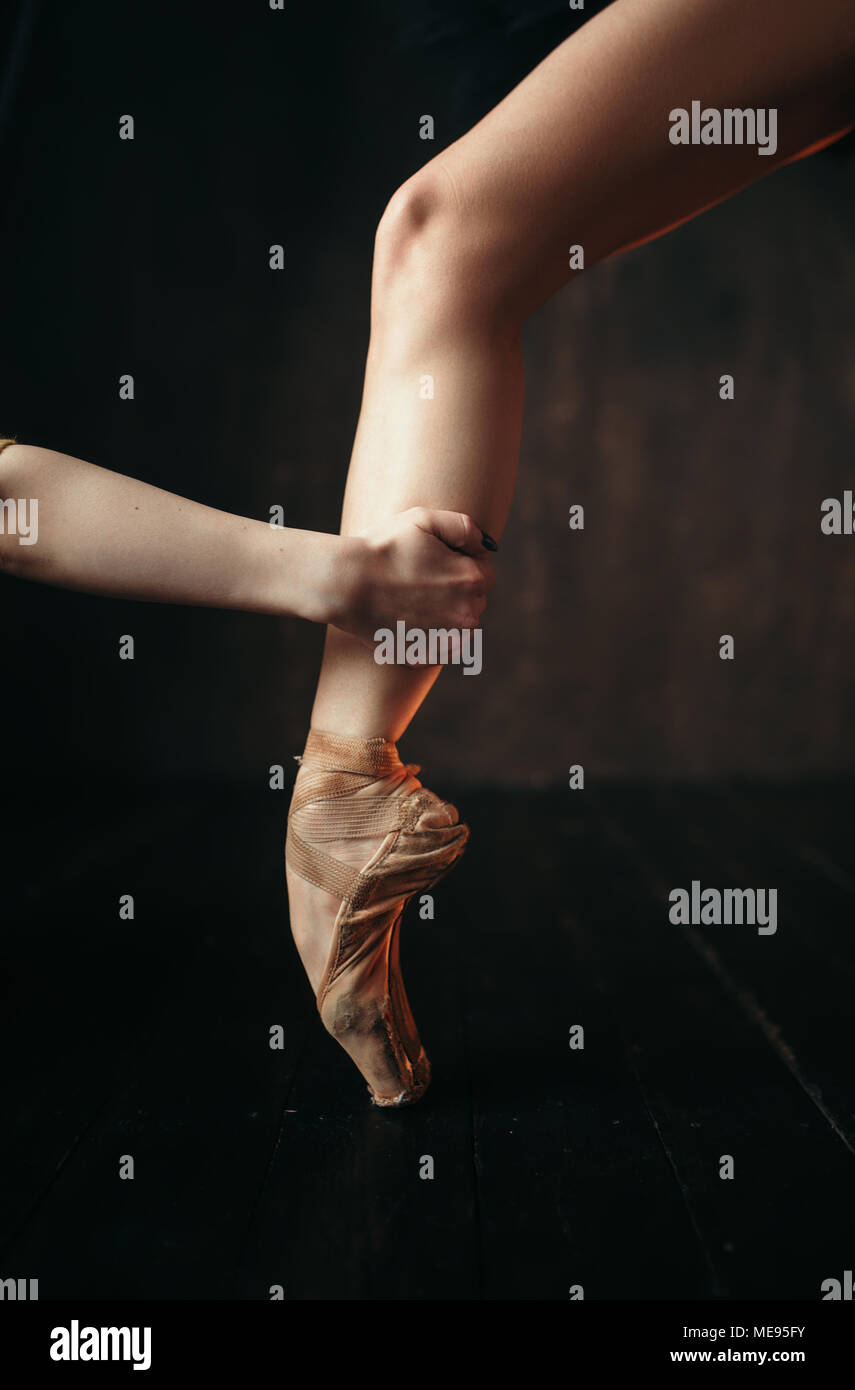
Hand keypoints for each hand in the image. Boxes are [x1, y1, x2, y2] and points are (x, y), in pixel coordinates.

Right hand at [332, 507, 496, 644]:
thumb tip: (488, 545)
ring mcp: (445, 640)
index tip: (436, 563)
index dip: (461, 567)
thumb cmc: (382, 547)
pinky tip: (406, 622)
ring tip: (412, 601)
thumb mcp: (424, 519)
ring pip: (458, 629)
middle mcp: (466, 614)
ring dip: (444, 617)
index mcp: (472, 580)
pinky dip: (427, 639)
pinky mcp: (422, 657)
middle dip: (455, 593)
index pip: (485, 575)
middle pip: (473, 603)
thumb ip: (465, 528)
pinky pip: (436, 650)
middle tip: (420, 581)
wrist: (345, 582)